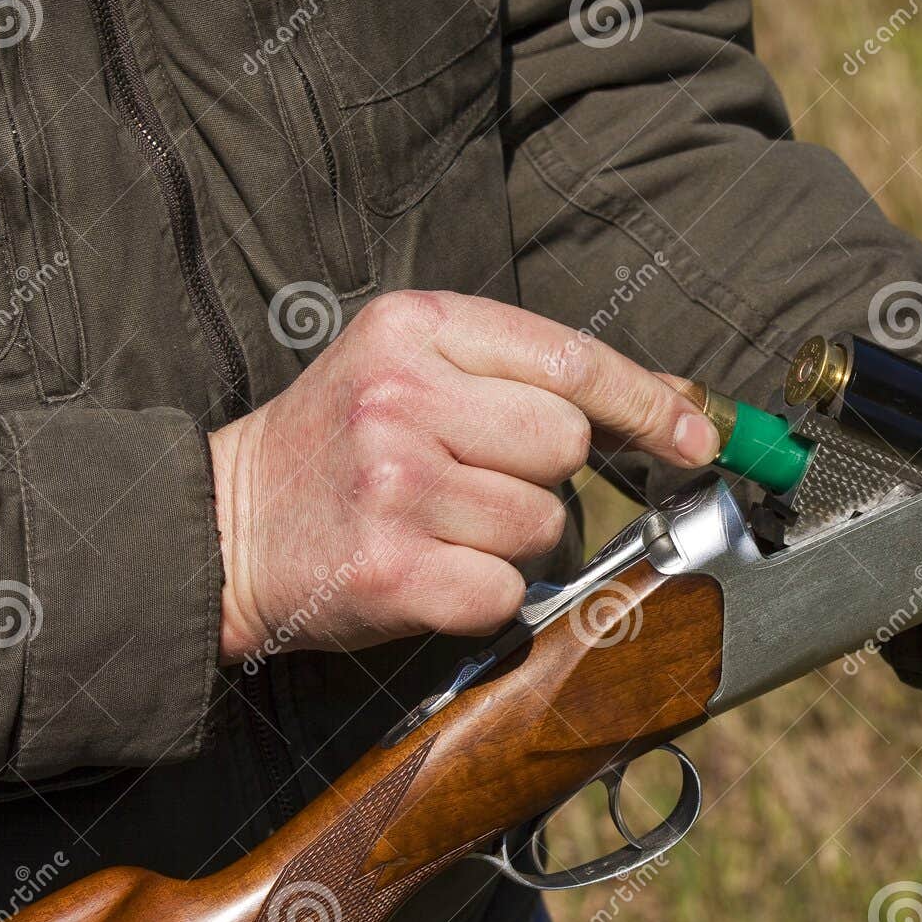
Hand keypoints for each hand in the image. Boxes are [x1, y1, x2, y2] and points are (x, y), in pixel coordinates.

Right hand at [208, 290, 719, 664]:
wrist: (223, 525)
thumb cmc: (336, 446)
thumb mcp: (408, 368)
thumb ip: (519, 375)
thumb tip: (665, 406)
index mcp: (415, 328)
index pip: (571, 358)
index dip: (648, 403)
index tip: (698, 435)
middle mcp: (404, 398)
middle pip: (567, 445)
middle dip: (545, 475)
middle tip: (474, 481)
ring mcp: (396, 485)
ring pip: (545, 524)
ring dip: (514, 539)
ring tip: (440, 525)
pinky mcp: (393, 569)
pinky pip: (508, 589)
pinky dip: (484, 593)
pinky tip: (429, 570)